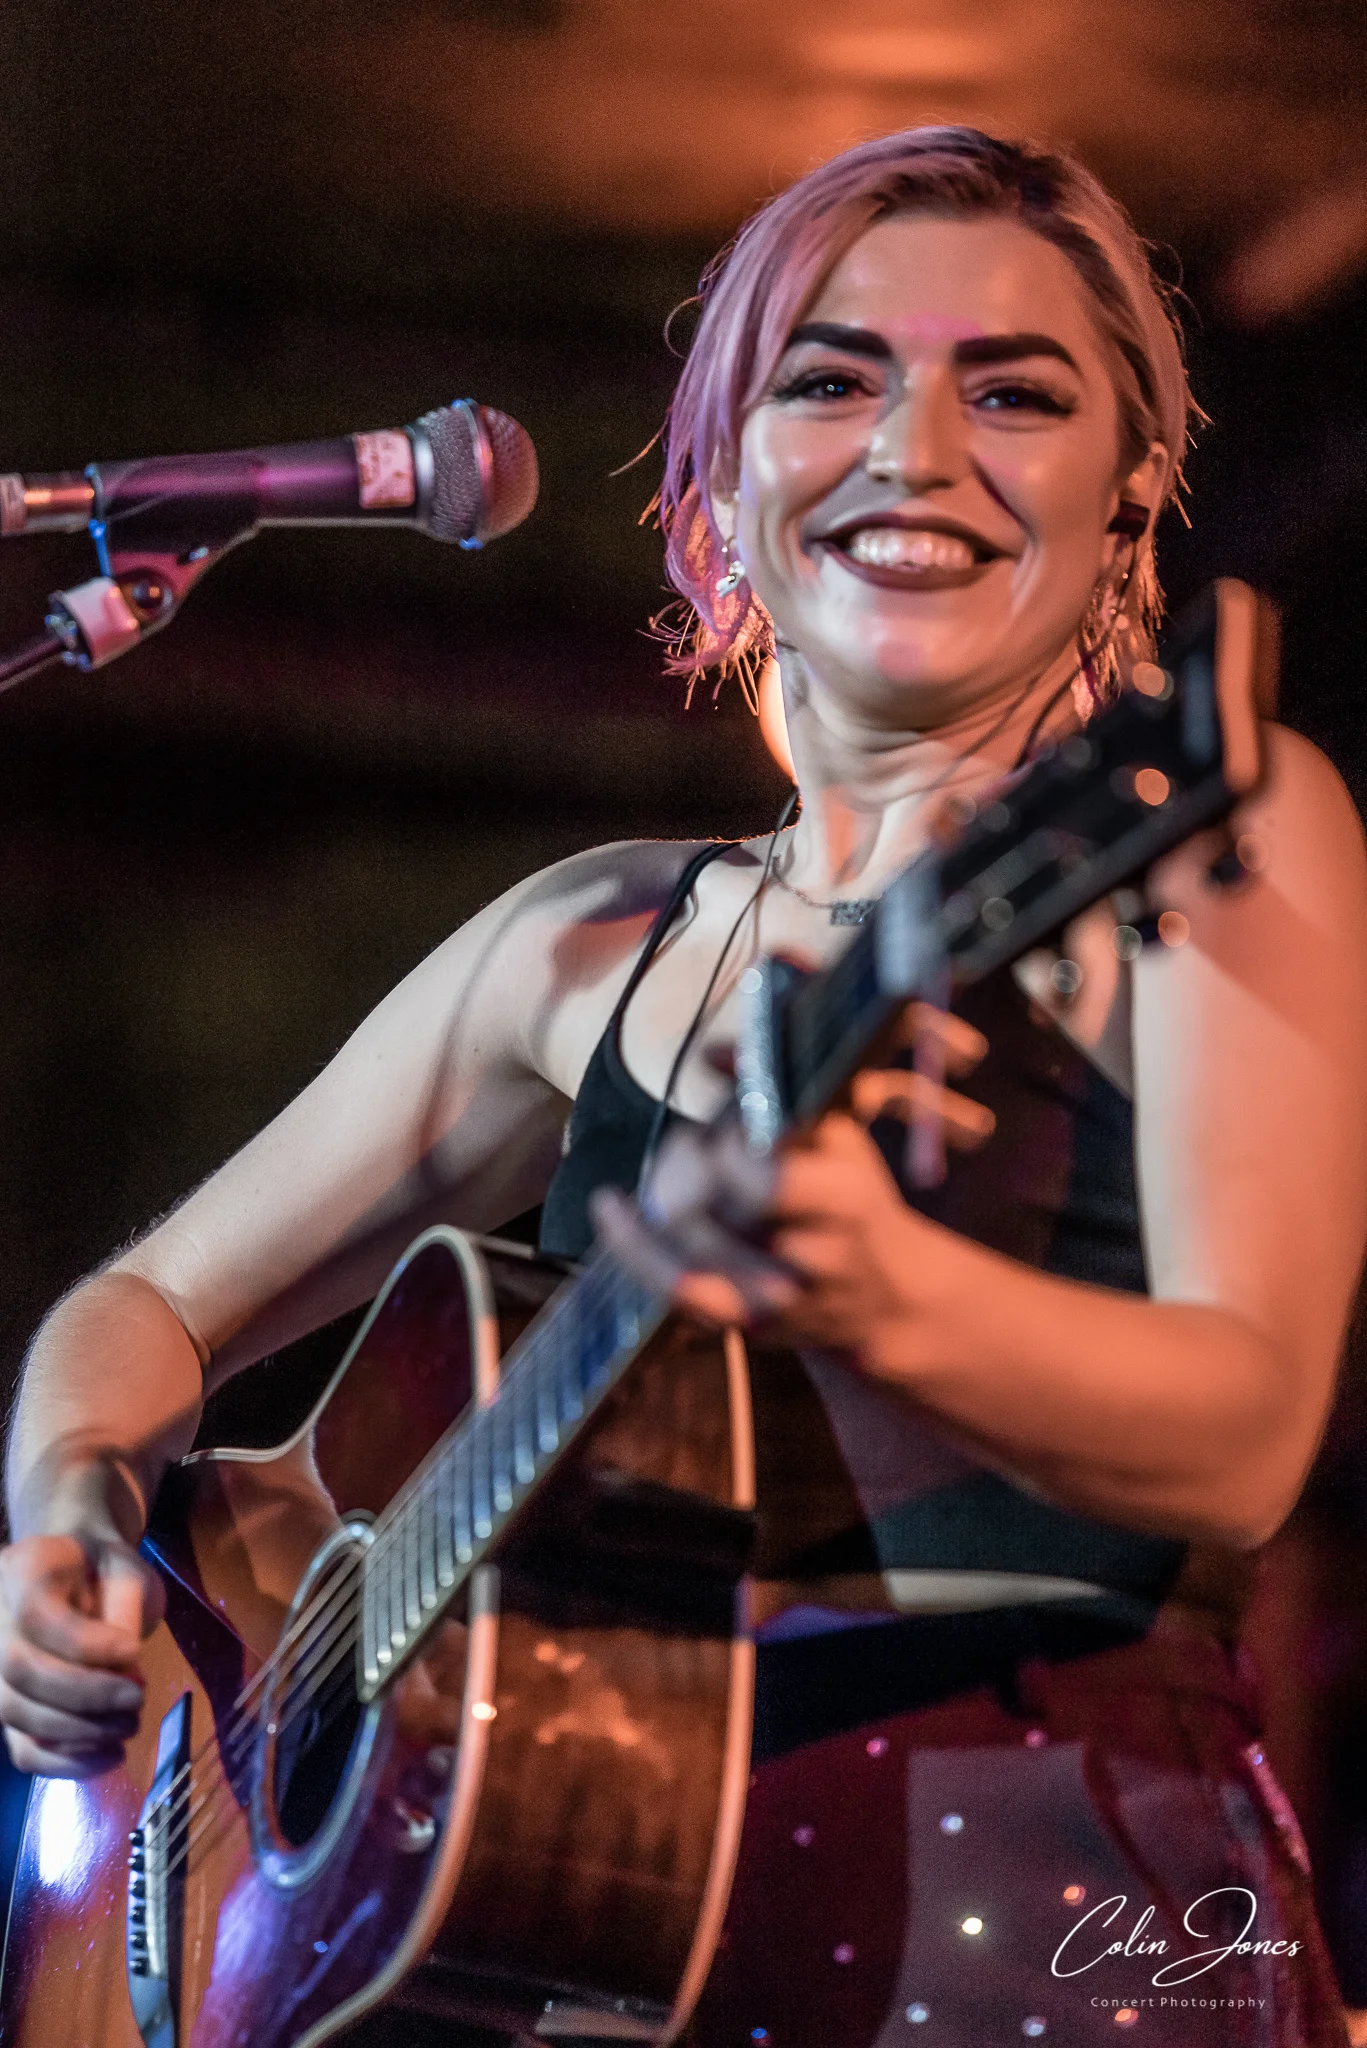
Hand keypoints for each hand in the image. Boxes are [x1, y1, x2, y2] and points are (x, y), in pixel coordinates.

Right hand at [0, 1531, 163, 1776]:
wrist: (81, 1580)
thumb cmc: (105, 1573)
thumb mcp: (124, 1573)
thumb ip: (122, 1615)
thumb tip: (124, 1674)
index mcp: (22, 1571)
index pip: (37, 1616)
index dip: (84, 1644)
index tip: (135, 1652)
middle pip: (19, 1670)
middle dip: (85, 1694)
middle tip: (137, 1698)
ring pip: (15, 1713)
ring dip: (79, 1731)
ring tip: (130, 1724)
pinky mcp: (7, 1710)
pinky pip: (21, 1749)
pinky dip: (65, 1763)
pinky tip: (109, 1755)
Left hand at [593, 1002, 990, 1346]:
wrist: (888, 1301)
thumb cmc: (857, 1202)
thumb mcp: (840, 1135)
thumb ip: (780, 1085)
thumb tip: (711, 1053)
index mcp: (843, 1196)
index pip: (762, 1168)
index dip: (729, 1141)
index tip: (726, 1127)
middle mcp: (810, 1252)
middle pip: (716, 1202)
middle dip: (685, 1164)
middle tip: (688, 1150)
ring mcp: (777, 1294)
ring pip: (688, 1241)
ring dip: (661, 1197)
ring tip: (662, 1178)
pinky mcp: (745, 1322)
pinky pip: (676, 1288)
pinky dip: (634, 1245)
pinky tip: (611, 1210)